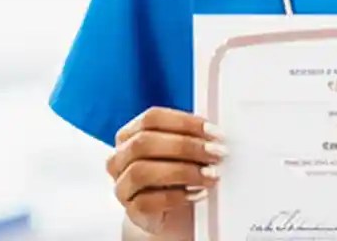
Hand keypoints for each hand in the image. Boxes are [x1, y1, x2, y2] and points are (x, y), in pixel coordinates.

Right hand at [107, 107, 226, 238]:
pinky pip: (147, 202)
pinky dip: (177, 197)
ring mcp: (123, 185)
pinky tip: (198, 194)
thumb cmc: (179, 178)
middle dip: (185, 146)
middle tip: (216, 153)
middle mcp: (120, 157)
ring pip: (142, 171)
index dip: (184, 123)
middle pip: (145, 142)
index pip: (152, 118)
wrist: (172, 217)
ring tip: (210, 175)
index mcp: (130, 134)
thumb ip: (192, 138)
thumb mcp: (183, 153)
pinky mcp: (132, 211)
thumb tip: (214, 135)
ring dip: (182, 171)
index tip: (213, 132)